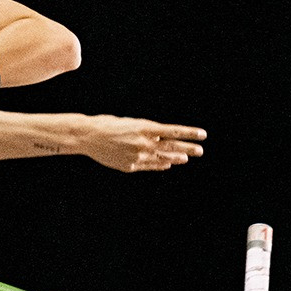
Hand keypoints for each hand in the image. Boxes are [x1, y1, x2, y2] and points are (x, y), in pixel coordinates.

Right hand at [82, 116, 206, 172]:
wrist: (88, 137)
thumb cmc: (109, 125)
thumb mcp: (131, 124)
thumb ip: (147, 132)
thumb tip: (163, 141)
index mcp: (145, 128)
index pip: (173, 131)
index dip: (189, 133)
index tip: (203, 134)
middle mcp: (144, 143)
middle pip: (172, 146)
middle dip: (188, 148)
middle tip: (201, 151)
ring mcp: (138, 156)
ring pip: (162, 158)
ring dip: (175, 158)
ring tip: (186, 158)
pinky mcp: (130, 166)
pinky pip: (149, 166)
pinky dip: (159, 164)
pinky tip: (167, 164)